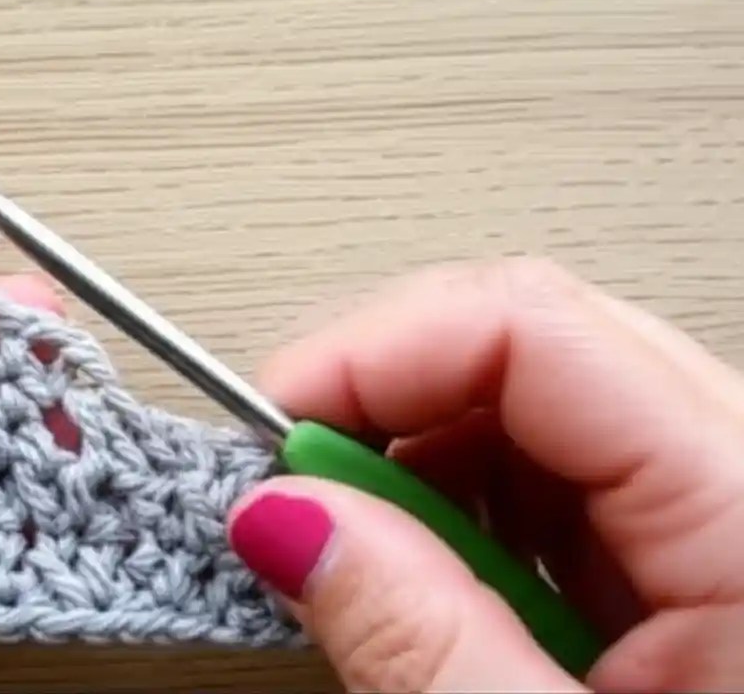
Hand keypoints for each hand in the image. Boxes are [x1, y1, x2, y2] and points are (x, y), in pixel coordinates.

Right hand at [227, 258, 743, 690]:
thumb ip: (418, 640)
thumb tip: (289, 517)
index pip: (537, 328)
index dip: (375, 350)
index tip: (269, 426)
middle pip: (534, 344)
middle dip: (381, 398)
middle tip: (290, 483)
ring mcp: (718, 519)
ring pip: (535, 407)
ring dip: (412, 460)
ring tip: (345, 543)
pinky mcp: (687, 560)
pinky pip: (552, 481)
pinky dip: (456, 512)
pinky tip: (416, 572)